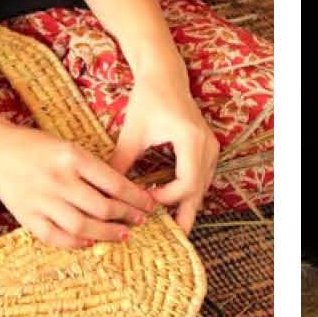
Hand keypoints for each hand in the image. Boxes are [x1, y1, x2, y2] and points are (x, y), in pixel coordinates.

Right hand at [0, 121, 159, 249]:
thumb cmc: (36, 146)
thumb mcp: (69, 147)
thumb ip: (92, 169)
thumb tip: (122, 192)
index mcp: (73, 157)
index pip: (115, 183)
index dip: (136, 197)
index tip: (148, 204)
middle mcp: (59, 180)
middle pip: (103, 208)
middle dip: (127, 216)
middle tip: (140, 220)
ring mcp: (42, 200)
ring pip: (83, 227)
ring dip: (107, 234)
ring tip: (122, 235)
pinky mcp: (27, 216)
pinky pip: (56, 237)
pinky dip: (75, 243)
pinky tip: (90, 243)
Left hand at [108, 69, 221, 235]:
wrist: (166, 76)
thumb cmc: (148, 100)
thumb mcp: (132, 133)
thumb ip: (121, 163)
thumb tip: (106, 194)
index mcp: (190, 141)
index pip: (186, 183)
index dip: (166, 198)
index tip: (143, 201)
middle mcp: (207, 146)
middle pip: (199, 191)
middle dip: (185, 215)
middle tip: (173, 240)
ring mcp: (211, 148)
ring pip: (202, 187)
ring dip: (186, 205)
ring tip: (171, 226)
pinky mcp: (207, 149)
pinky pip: (200, 178)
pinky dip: (187, 192)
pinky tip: (170, 203)